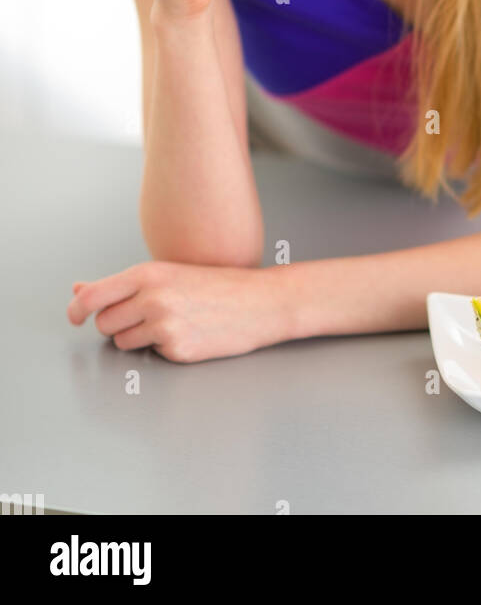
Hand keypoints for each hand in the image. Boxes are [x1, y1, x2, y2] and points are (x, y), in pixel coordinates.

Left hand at [66, 261, 289, 362]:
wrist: (259, 302)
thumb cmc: (217, 284)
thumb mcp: (168, 273)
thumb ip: (120, 284)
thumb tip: (78, 289)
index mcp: (149, 274)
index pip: (93, 296)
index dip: (76, 309)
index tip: (74, 316)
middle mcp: (153, 298)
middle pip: (105, 323)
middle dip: (118, 323)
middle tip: (145, 314)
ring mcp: (164, 325)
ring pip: (123, 341)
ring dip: (137, 337)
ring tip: (169, 321)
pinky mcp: (176, 349)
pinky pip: (150, 354)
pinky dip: (162, 347)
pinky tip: (185, 332)